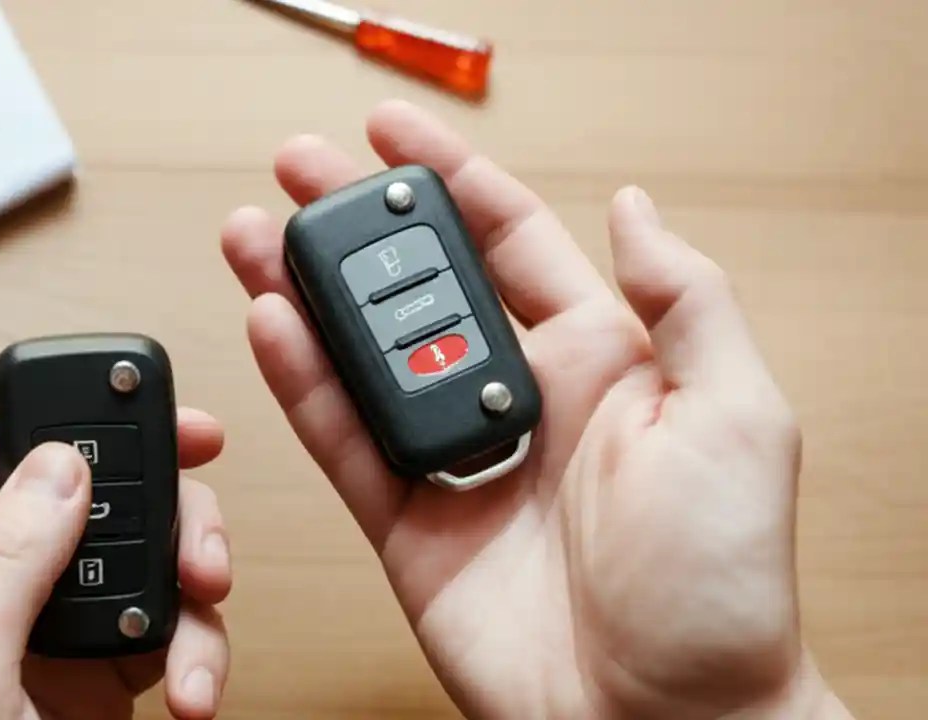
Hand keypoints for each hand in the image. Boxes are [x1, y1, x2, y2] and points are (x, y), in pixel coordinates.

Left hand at [0, 409, 230, 719]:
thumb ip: (0, 564)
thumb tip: (57, 466)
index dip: (72, 420)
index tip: (152, 412)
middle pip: (92, 500)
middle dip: (162, 512)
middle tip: (204, 542)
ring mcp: (42, 640)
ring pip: (140, 564)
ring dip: (190, 591)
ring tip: (204, 624)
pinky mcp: (91, 686)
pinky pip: (162, 637)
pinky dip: (196, 655)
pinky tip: (196, 690)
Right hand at [222, 100, 851, 718]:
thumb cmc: (723, 589)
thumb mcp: (740, 419)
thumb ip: (686, 303)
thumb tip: (635, 207)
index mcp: (598, 364)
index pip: (509, 244)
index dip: (449, 182)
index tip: (392, 139)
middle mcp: (519, 405)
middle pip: (416, 293)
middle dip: (356, 226)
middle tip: (299, 177)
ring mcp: (458, 466)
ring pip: (363, 360)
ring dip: (306, 294)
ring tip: (256, 239)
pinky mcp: (411, 527)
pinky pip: (344, 444)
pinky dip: (302, 387)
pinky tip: (272, 327)